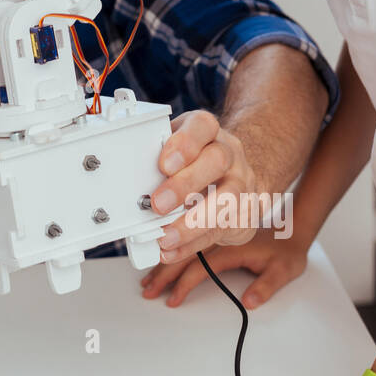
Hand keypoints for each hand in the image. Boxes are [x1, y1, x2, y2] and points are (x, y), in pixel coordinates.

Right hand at [140, 227, 309, 307]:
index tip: (172, 297)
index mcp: (231, 247)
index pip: (201, 267)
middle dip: (164, 274)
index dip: (184, 283)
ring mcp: (214, 236)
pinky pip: (188, 246)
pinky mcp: (214, 236)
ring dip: (164, 264)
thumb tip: (249, 302)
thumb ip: (266, 286)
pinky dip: (173, 256)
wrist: (292, 230)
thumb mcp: (283, 270)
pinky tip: (162, 263)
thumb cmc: (286, 250)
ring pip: (182, 249)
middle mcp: (219, 239)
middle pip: (184, 256)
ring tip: (148, 279)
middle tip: (149, 290)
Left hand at [149, 110, 262, 263]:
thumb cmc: (193, 158)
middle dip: (184, 185)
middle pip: (216, 162)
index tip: (164, 164)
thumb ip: (154, 157)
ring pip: (227, 200)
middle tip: (157, 204)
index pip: (202, 126)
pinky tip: (172, 249)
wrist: (232, 170)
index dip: (185, 144)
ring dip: (192, 223)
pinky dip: (193, 244)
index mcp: (208, 131)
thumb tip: (129, 184)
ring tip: (165, 237)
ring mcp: (242, 182)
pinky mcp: (245, 213)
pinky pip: (222, 230)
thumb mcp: (173, 146)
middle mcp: (229, 153)